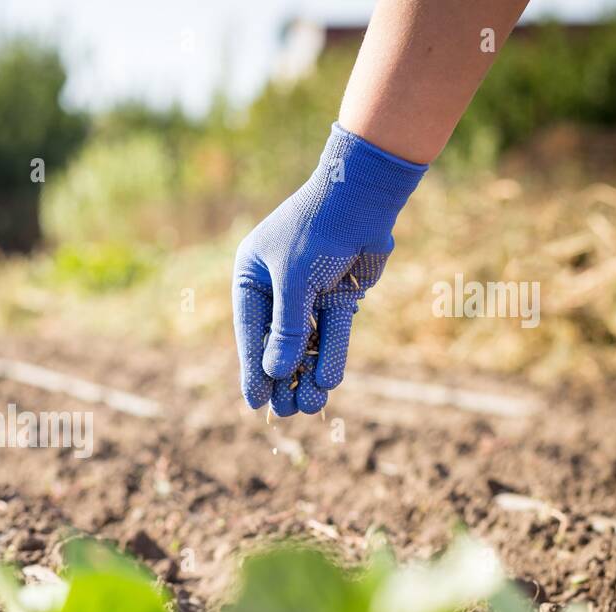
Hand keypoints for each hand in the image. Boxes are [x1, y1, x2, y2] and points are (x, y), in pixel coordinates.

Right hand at [232, 123, 426, 415]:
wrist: (365, 196)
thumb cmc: (319, 230)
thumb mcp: (296, 281)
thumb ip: (288, 328)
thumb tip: (278, 372)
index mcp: (252, 278)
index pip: (250, 333)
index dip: (253, 370)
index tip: (255, 403)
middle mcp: (278, 288)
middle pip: (278, 344)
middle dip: (283, 379)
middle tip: (285, 412)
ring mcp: (309, 294)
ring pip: (308, 344)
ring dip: (308, 374)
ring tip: (310, 405)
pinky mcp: (339, 296)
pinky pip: (333, 334)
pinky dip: (331, 356)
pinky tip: (329, 383)